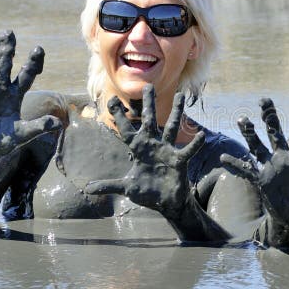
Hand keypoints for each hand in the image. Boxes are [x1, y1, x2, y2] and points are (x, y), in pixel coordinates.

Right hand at [0, 31, 59, 159]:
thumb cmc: (6, 142)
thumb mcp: (23, 134)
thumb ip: (38, 127)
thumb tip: (57, 123)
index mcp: (16, 95)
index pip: (26, 75)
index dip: (32, 63)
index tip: (39, 48)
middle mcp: (0, 89)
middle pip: (3, 66)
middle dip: (6, 50)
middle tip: (9, 33)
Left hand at [84, 85, 204, 217]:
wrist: (166, 203)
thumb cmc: (148, 192)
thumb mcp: (127, 187)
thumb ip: (109, 185)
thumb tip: (87, 188)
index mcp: (139, 149)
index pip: (126, 129)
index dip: (119, 116)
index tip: (111, 100)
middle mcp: (153, 145)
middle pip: (150, 120)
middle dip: (149, 103)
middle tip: (148, 86)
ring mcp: (167, 151)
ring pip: (172, 127)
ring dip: (177, 111)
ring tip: (181, 95)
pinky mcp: (179, 161)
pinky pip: (187, 151)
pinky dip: (194, 144)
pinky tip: (201, 135)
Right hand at [222, 98, 288, 243]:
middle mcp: (284, 158)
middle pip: (276, 133)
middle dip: (270, 117)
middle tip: (264, 100)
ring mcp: (270, 167)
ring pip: (258, 146)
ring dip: (250, 134)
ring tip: (243, 119)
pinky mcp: (260, 179)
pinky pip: (246, 170)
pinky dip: (236, 165)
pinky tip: (224, 158)